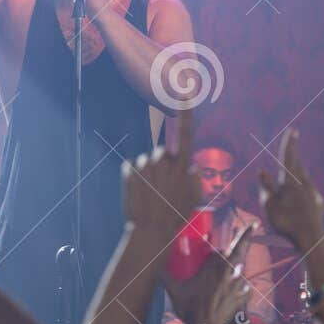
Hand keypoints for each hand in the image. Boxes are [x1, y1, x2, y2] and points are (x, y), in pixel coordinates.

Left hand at [124, 109, 200, 239]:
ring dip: (149, 174)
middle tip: (163, 189)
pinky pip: (133, 167)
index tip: (185, 92)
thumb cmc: (175, 216)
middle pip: (162, 153)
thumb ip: (195, 178)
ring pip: (147, 161)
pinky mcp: (128, 169)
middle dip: (163, 166)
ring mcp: (144, 164)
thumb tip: (190, 167)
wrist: (151, 231)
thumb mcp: (195, 198)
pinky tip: (139, 193)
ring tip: (151, 194)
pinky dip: (134, 178)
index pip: (185, 134)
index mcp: (182, 166)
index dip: (186, 112)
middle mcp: (162, 160)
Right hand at [165, 223, 254, 323]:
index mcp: (213, 266)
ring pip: (242, 270)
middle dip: (247, 236)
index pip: (221, 249)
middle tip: (254, 224)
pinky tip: (239, 290)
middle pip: (240, 249)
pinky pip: (245, 289)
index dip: (219, 247)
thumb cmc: (189, 308)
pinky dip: (242, 289)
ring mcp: (238, 284)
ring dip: (239, 268)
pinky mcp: (242, 297)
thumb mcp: (174, 290)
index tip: (224, 242)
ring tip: (236, 268)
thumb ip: (164, 276)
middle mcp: (228, 271)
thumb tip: (154, 267)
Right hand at [259, 129, 323, 248]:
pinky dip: (302, 192)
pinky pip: (308, 192)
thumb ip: (266, 187)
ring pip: (304, 179)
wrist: (311, 237)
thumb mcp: (269, 205)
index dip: (290, 144)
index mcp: (290, 181)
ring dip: (297, 174)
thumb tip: (261, 170)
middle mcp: (304, 183)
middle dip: (293, 157)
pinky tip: (300, 201)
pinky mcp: (319, 202)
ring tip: (293, 173)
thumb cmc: (286, 221)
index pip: (289, 158)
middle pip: (297, 166)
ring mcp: (313, 192)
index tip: (293, 130)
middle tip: (293, 145)